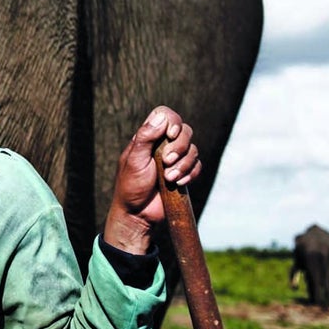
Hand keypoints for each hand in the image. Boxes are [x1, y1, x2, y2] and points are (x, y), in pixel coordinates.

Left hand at [102, 106, 201, 253]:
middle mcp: (163, 145)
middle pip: (185, 131)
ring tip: (168, 178)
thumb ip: (146, 137)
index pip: (166, 116)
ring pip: (194, 150)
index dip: (172, 121)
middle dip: (179, 147)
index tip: (170, 135)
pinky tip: (178, 183)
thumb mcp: (134, 159)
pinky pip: (198, 166)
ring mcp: (175, 159)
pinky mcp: (184, 174)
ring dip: (184, 164)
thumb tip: (161, 117)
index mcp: (148, 137)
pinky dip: (191, 174)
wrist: (137, 213)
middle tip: (166, 162)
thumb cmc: (130, 185)